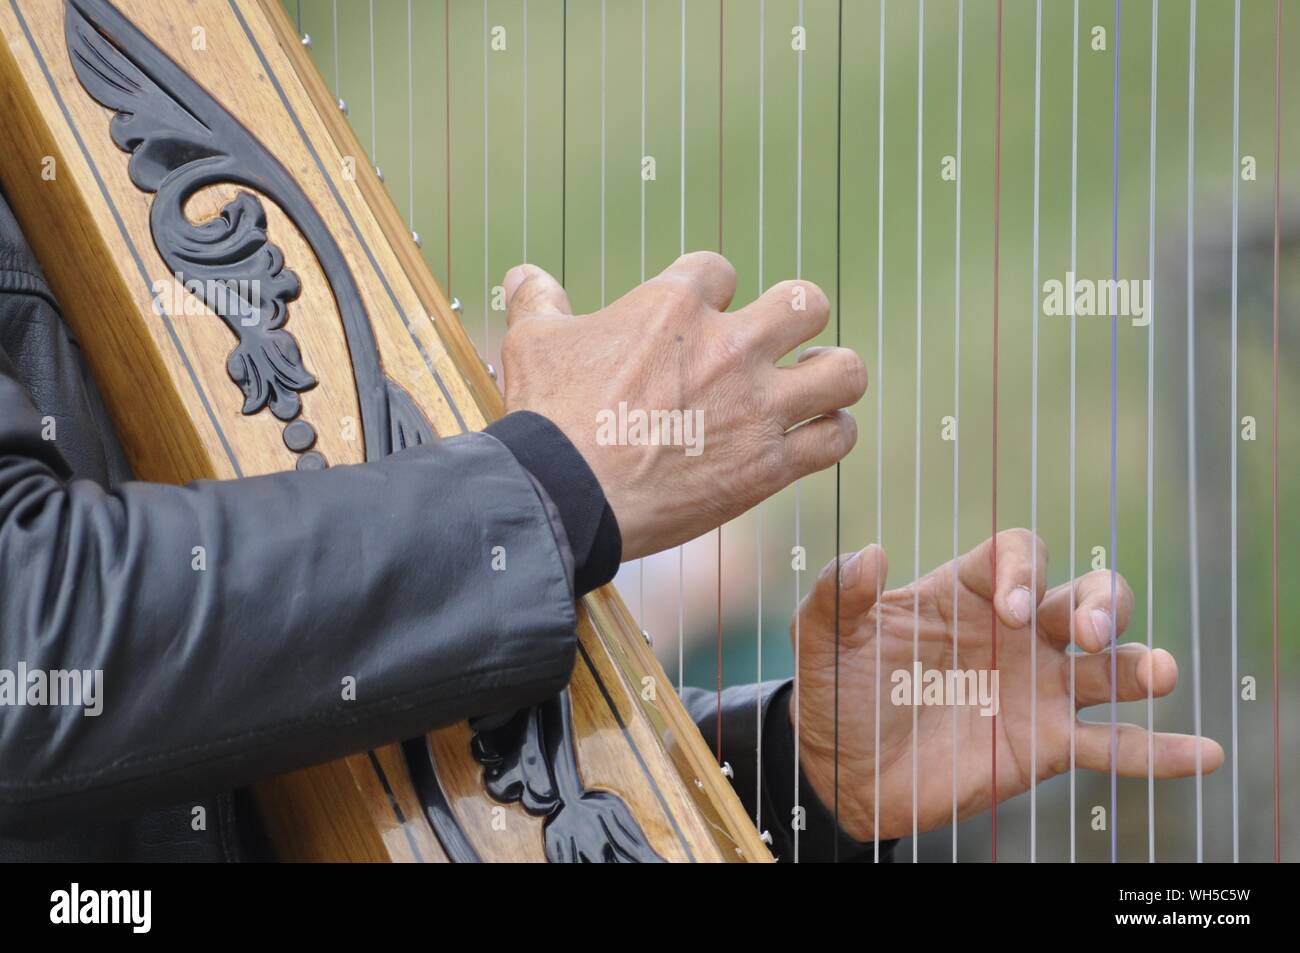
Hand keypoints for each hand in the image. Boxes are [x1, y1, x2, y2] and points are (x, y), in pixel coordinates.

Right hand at [499, 254, 866, 559]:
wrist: (564, 496)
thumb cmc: (546, 417)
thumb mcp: (532, 344)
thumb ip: (538, 301)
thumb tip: (523, 273)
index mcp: (674, 306)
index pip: (719, 270)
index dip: (711, 293)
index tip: (697, 320)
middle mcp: (728, 347)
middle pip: (805, 303)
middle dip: (796, 318)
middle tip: (775, 344)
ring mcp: (756, 406)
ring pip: (843, 370)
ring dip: (833, 374)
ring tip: (814, 385)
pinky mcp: (768, 464)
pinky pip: (836, 439)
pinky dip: (834, 433)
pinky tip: (815, 436)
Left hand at [791, 529, 1223, 841]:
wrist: (842, 768)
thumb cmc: (834, 689)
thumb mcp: (821, 637)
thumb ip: (838, 593)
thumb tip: (871, 553)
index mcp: (967, 593)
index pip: (1020, 554)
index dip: (1028, 570)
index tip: (1014, 611)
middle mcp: (1015, 634)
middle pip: (1086, 595)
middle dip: (1103, 603)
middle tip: (1090, 633)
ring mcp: (1038, 689)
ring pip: (1112, 665)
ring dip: (1142, 663)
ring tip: (1156, 672)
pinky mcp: (1047, 746)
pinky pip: (1115, 745)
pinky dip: (1161, 751)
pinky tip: (1203, 753)